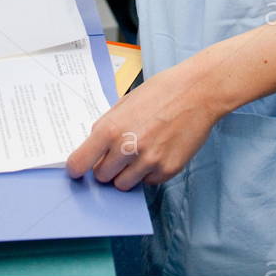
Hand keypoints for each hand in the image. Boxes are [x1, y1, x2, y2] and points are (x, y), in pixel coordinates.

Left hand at [66, 60, 218, 190]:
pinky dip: (149, 172)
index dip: (78, 168)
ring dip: (127, 173)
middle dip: (108, 167)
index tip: (79, 169)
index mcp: (111, 128)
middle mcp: (127, 148)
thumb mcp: (125, 103)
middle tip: (120, 153)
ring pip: (124, 184)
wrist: (198, 90)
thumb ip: (107, 126)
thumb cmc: (162, 91)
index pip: (80, 163)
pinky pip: (148, 182)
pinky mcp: (167, 170)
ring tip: (141, 152)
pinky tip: (159, 151)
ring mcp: (148, 162)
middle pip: (102, 177)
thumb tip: (93, 149)